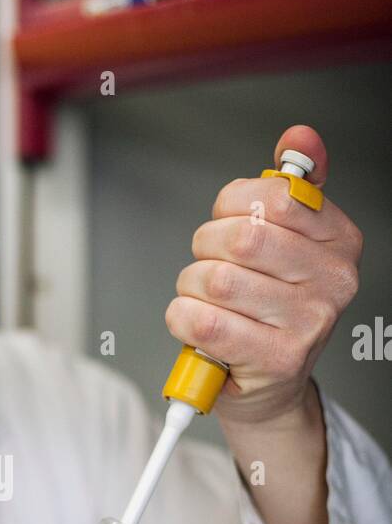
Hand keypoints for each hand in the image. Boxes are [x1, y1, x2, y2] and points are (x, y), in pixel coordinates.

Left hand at [166, 124, 362, 424]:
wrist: (268, 387)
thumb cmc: (269, 310)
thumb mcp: (288, 242)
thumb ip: (290, 186)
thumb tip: (300, 136)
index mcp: (339, 242)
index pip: (271, 196)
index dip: (229, 207)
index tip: (229, 224)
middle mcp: (333, 282)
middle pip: (240, 237)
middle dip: (206, 250)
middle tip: (211, 270)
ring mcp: (308, 324)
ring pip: (216, 280)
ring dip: (192, 288)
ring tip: (206, 302)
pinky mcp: (274, 360)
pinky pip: (203, 321)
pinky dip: (183, 319)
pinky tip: (196, 325)